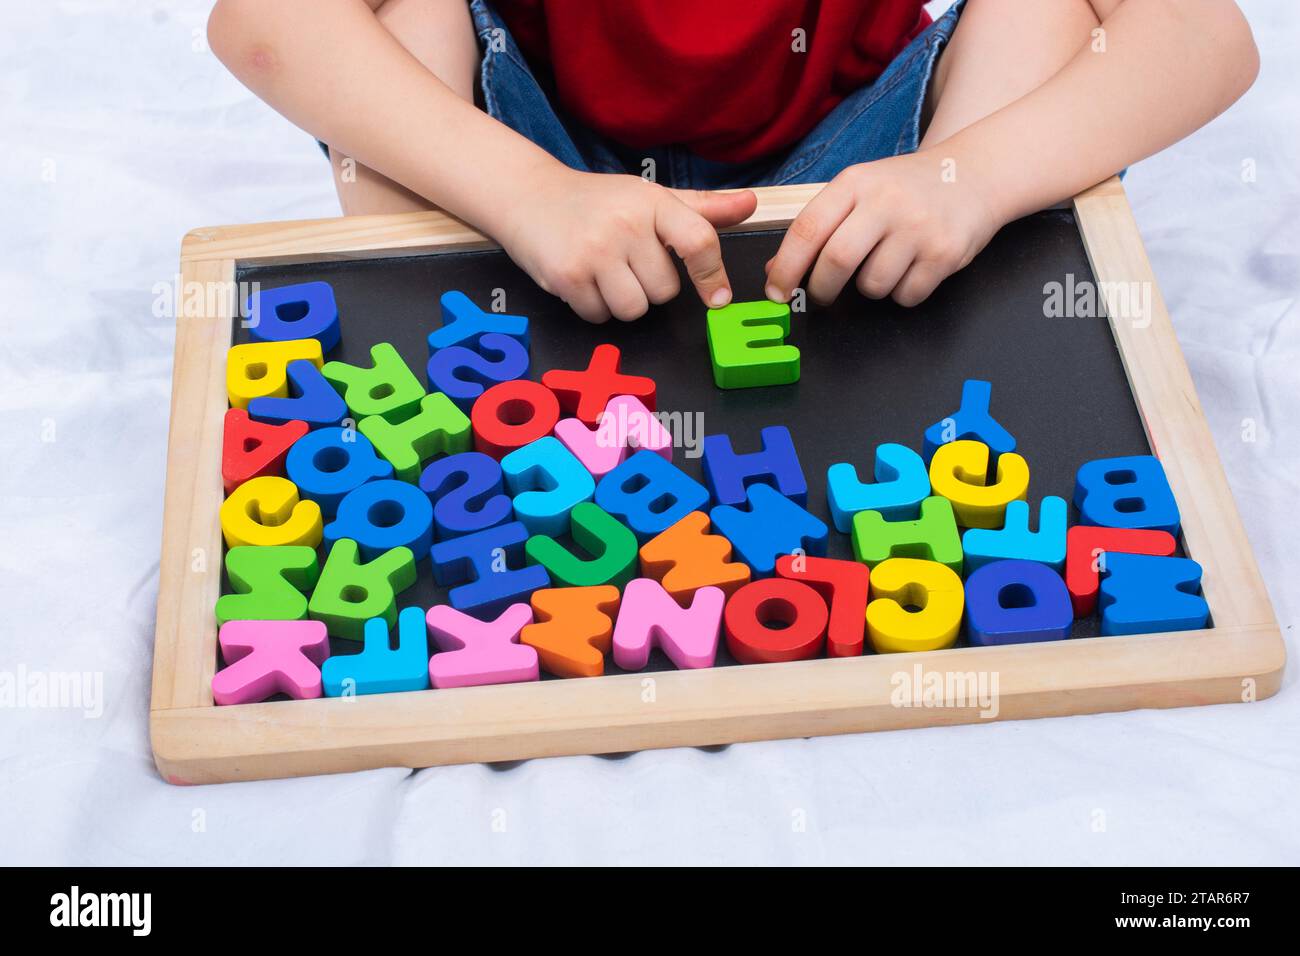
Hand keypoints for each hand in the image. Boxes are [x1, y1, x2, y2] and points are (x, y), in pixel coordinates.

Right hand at [499, 169, 756, 322]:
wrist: (527, 197)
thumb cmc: (596, 201)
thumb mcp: (649, 197)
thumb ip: (701, 209)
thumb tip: (750, 205)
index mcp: (652, 202)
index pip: (699, 242)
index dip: (714, 276)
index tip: (718, 298)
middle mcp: (625, 224)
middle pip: (664, 291)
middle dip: (649, 286)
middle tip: (626, 262)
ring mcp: (594, 251)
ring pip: (634, 309)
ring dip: (622, 301)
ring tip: (604, 273)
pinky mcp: (566, 276)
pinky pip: (600, 316)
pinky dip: (594, 307)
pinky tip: (582, 279)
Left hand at [764, 151, 1003, 307]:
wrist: (973, 175)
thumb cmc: (904, 190)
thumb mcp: (859, 192)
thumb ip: (819, 227)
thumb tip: (776, 271)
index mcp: (855, 182)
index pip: (808, 228)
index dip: (786, 267)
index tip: (776, 293)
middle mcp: (887, 201)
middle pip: (837, 261)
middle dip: (822, 289)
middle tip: (822, 294)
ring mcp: (919, 227)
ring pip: (872, 285)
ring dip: (869, 288)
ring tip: (884, 264)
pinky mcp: (945, 253)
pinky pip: (906, 295)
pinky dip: (902, 293)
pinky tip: (912, 267)